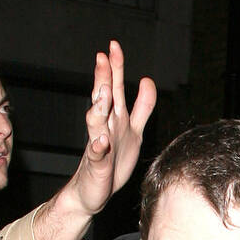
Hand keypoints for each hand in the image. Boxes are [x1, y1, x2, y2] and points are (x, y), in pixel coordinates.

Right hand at [65, 41, 156, 218]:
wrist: (92, 192)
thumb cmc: (112, 163)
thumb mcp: (134, 131)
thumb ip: (142, 107)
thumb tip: (147, 80)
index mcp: (116, 118)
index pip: (116, 87)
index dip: (116, 68)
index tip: (113, 47)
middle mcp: (106, 127)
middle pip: (104, 98)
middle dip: (104, 78)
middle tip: (102, 57)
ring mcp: (99, 145)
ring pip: (97, 122)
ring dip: (99, 107)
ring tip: (102, 94)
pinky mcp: (97, 165)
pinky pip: (97, 154)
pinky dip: (98, 147)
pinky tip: (101, 141)